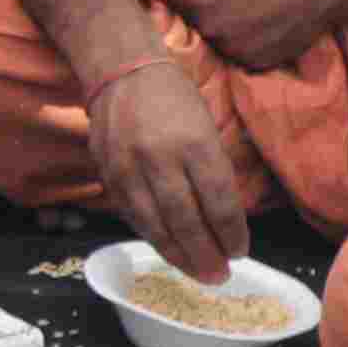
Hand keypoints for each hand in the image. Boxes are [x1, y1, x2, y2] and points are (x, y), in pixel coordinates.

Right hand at [89, 57, 255, 288]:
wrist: (121, 71)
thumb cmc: (174, 99)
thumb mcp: (206, 127)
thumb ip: (213, 172)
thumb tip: (224, 219)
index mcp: (195, 142)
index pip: (219, 200)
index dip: (231, 233)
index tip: (240, 251)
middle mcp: (160, 157)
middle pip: (187, 220)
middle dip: (206, 254)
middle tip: (219, 275)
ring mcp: (129, 168)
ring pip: (156, 225)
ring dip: (179, 256)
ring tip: (197, 273)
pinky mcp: (108, 174)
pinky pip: (132, 216)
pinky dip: (152, 237)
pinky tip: (168, 250)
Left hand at [149, 0, 347, 76]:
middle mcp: (206, 25)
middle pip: (179, 22)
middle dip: (189, 8)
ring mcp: (231, 48)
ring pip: (208, 40)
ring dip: (214, 27)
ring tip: (242, 4)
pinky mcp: (254, 63)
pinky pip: (233, 55)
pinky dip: (239, 42)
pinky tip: (257, 22)